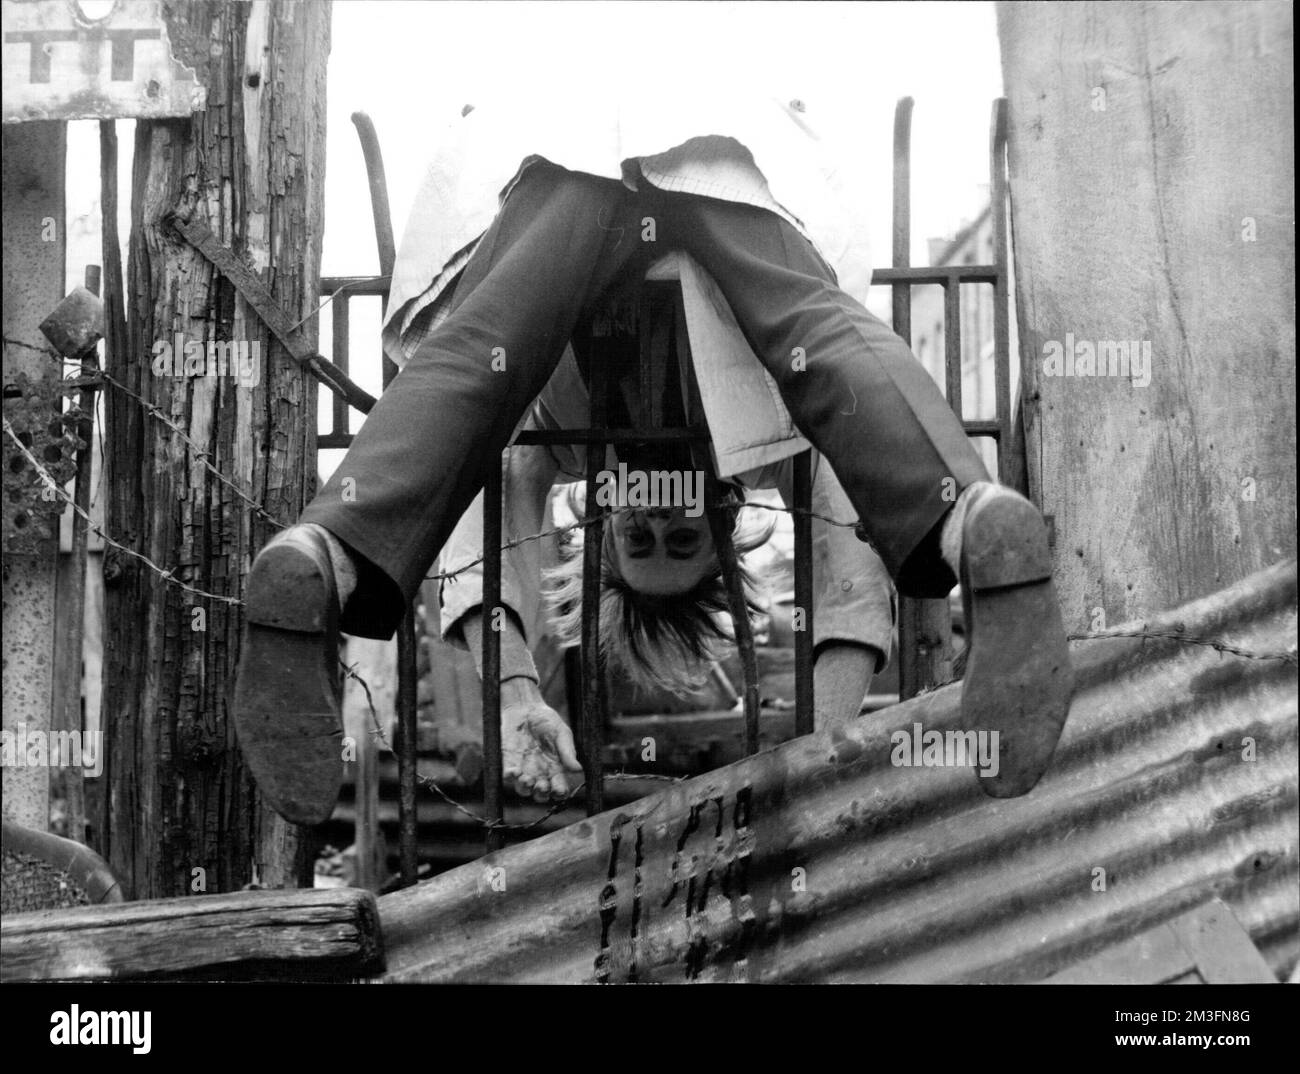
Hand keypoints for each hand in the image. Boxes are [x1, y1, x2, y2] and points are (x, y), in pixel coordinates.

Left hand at [500, 680, 582, 802]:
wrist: (525, 706)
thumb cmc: (547, 720)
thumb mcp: (561, 733)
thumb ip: (568, 751)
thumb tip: (578, 769)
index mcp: (556, 768)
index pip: (559, 788)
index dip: (559, 793)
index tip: (559, 790)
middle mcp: (539, 773)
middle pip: (540, 794)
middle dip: (541, 794)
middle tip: (542, 786)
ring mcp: (523, 768)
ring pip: (523, 789)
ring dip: (525, 789)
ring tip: (528, 779)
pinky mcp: (507, 761)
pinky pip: (507, 776)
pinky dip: (510, 777)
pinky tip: (515, 772)